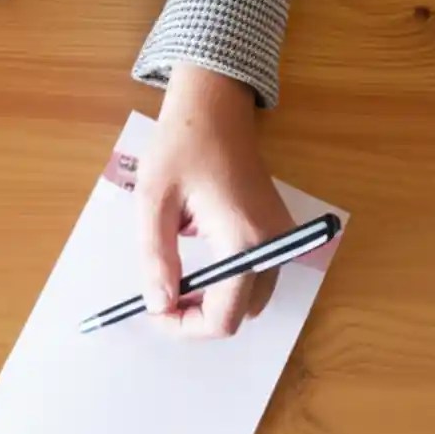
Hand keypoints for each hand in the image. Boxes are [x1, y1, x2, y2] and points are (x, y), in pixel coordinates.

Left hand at [136, 64, 294, 338]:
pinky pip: (256, 275)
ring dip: (214, 301)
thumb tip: (159, 305)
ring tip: (176, 279)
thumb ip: (156, 258)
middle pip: (242, 314)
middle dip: (199, 316)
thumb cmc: (180, 146)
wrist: (214, 107)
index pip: (224, 317)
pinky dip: (227, 282)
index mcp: (243, 241)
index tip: (154, 310)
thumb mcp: (153, 203)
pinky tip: (197, 262)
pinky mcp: (277, 230)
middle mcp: (273, 245)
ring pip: (252, 298)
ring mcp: (281, 238)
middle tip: (161, 295)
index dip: (186, 327)